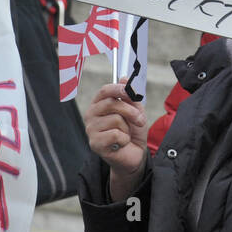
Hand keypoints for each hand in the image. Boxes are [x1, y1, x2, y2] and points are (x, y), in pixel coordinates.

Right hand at [84, 82, 147, 199]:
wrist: (134, 154)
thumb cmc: (133, 131)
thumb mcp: (136, 111)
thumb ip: (130, 96)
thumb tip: (124, 77)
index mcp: (99, 104)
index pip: (105, 90)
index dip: (119, 89)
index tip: (132, 92)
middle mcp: (91, 115)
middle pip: (112, 103)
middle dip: (131, 111)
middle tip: (140, 120)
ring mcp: (91, 129)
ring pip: (116, 119)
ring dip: (128, 128)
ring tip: (126, 134)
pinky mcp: (94, 143)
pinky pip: (115, 134)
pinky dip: (124, 139)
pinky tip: (121, 143)